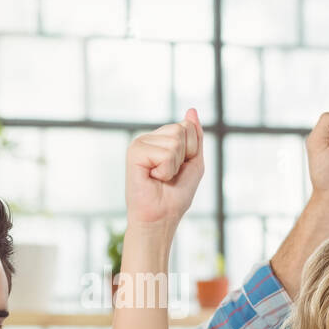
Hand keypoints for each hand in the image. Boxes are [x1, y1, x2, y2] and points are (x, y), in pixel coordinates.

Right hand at [124, 108, 204, 230]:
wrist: (161, 218)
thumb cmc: (175, 195)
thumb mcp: (193, 163)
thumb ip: (195, 137)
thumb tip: (191, 110)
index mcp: (161, 139)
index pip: (188, 126)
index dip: (191, 151)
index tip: (179, 169)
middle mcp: (148, 138)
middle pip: (182, 130)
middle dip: (184, 156)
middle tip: (169, 174)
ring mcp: (140, 143)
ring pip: (175, 141)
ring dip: (174, 165)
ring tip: (160, 177)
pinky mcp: (134, 152)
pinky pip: (165, 153)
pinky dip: (165, 170)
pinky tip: (152, 178)